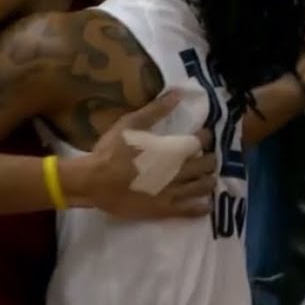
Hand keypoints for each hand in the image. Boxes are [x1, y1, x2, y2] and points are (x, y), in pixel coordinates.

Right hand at [82, 93, 218, 218]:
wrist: (95, 181)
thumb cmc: (111, 150)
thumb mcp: (130, 123)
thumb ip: (155, 110)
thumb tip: (178, 94)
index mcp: (174, 149)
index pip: (200, 141)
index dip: (205, 136)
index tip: (203, 135)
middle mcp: (180, 171)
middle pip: (207, 164)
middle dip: (210, 158)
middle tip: (205, 156)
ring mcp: (174, 192)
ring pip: (204, 186)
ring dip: (208, 180)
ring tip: (205, 176)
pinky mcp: (166, 210)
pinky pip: (193, 210)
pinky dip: (203, 206)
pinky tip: (204, 203)